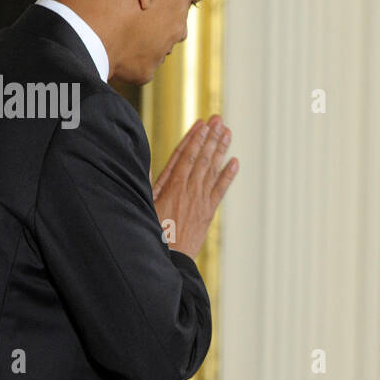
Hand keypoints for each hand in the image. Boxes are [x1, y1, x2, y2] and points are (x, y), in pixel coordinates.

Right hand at [152, 114, 238, 259]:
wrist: (169, 260)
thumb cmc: (151, 232)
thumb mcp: (144, 205)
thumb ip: (149, 182)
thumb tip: (147, 163)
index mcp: (172, 186)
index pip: (186, 156)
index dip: (195, 139)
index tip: (201, 124)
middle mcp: (189, 190)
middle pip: (202, 158)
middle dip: (210, 138)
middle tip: (218, 120)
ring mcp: (200, 201)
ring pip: (212, 170)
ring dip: (220, 150)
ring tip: (227, 132)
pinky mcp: (207, 213)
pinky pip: (220, 190)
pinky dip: (228, 176)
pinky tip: (234, 162)